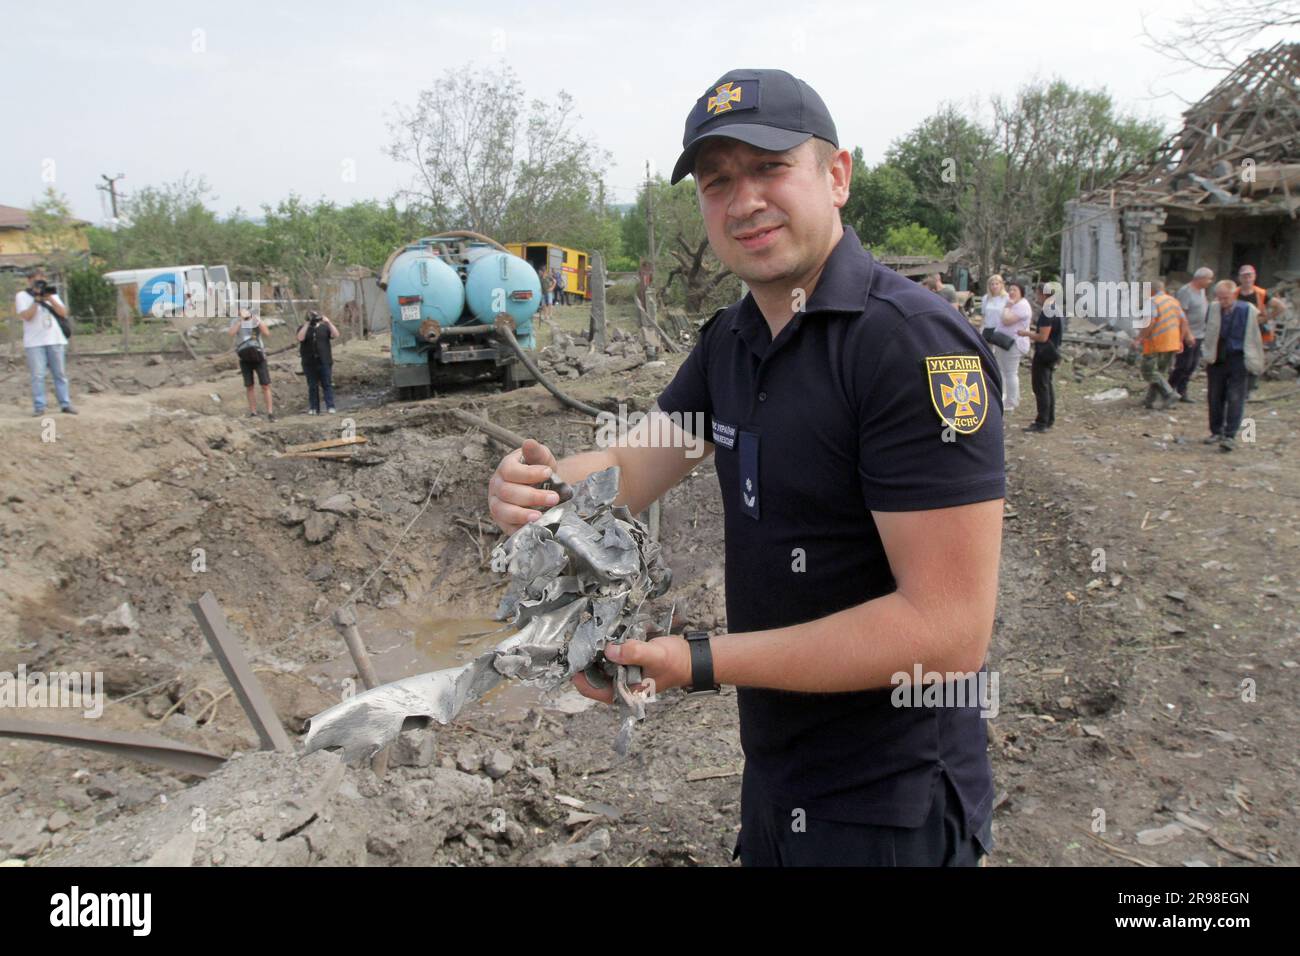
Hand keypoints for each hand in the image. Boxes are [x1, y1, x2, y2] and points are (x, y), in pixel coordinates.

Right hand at [487, 438, 561, 533]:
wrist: (545, 488)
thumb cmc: (541, 472)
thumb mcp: (542, 459)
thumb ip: (536, 451)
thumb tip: (528, 443)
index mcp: (505, 468)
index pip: (510, 470)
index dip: (529, 473)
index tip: (548, 472)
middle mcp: (497, 486)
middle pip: (508, 492)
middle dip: (532, 496)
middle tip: (554, 498)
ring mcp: (497, 504)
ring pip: (503, 510)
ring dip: (522, 514)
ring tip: (539, 516)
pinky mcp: (503, 521)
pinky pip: (506, 527)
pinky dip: (519, 528)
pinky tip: (533, 527)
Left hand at [572, 635, 692, 702]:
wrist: (690, 659)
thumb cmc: (674, 662)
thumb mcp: (654, 655)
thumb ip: (633, 653)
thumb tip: (609, 650)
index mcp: (622, 692)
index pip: (588, 688)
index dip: (577, 673)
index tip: (572, 654)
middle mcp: (618, 686)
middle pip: (589, 675)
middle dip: (583, 658)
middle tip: (577, 638)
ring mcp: (620, 675)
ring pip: (596, 664)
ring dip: (592, 651)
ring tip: (586, 633)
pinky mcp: (624, 663)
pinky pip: (606, 656)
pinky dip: (602, 646)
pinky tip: (601, 634)